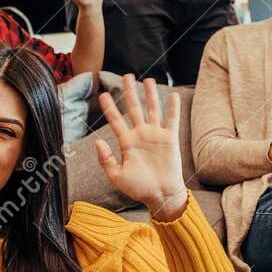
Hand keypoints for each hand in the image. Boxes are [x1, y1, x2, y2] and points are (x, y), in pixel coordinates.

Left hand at [96, 76, 187, 219]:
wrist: (160, 195)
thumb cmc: (138, 188)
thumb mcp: (117, 176)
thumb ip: (106, 159)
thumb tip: (98, 141)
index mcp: (127, 142)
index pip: (116, 120)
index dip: (110, 107)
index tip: (103, 94)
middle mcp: (141, 135)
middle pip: (134, 108)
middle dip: (129, 92)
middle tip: (126, 76)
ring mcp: (156, 135)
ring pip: (153, 109)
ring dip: (150, 95)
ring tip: (147, 80)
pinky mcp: (170, 138)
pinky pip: (172, 120)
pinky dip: (173, 108)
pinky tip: (172, 95)